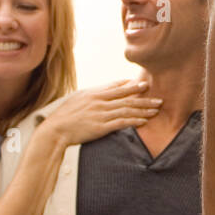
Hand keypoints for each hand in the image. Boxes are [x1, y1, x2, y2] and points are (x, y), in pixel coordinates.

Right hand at [39, 81, 163, 147]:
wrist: (55, 130)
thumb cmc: (64, 116)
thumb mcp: (78, 99)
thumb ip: (92, 95)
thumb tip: (102, 91)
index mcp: (94, 93)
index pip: (117, 87)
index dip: (132, 86)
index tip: (144, 85)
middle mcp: (100, 101)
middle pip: (127, 98)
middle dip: (145, 98)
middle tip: (159, 98)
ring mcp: (101, 114)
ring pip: (128, 109)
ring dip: (144, 109)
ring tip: (156, 110)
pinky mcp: (101, 126)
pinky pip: (122, 122)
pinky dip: (134, 121)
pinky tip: (144, 121)